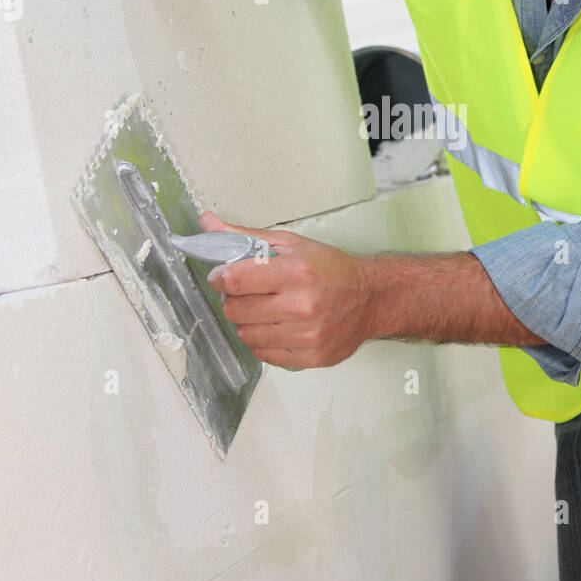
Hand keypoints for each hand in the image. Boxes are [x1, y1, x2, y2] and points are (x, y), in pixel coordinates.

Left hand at [200, 210, 372, 369]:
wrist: (371, 299)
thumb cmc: (332, 270)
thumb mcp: (292, 244)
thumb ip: (246, 237)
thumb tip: (208, 224)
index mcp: (296, 272)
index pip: (236, 280)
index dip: (220, 278)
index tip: (222, 277)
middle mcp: (302, 305)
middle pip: (235, 311)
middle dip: (234, 300)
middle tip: (248, 293)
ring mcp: (306, 335)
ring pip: (246, 335)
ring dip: (248, 322)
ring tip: (266, 310)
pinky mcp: (310, 356)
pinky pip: (263, 354)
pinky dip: (263, 341)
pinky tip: (277, 327)